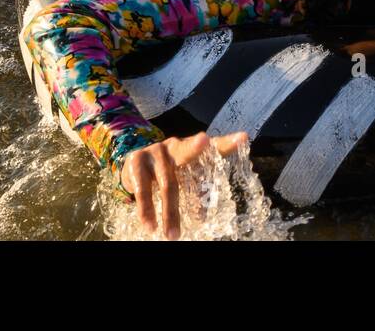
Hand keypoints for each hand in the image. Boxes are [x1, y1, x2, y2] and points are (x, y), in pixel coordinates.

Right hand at [120, 131, 248, 238]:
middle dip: (196, 147)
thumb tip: (202, 216)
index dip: (228, 143)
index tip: (244, 138)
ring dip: (170, 212)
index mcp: (192, 149)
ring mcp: (155, 152)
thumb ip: (195, 191)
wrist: (131, 164)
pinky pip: (143, 188)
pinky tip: (149, 225)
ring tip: (174, 236)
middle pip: (187, 150)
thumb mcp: (183, 176)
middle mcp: (175, 146)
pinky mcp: (137, 161)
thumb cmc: (166, 172)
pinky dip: (147, 209)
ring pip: (167, 183)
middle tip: (204, 139)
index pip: (213, 146)